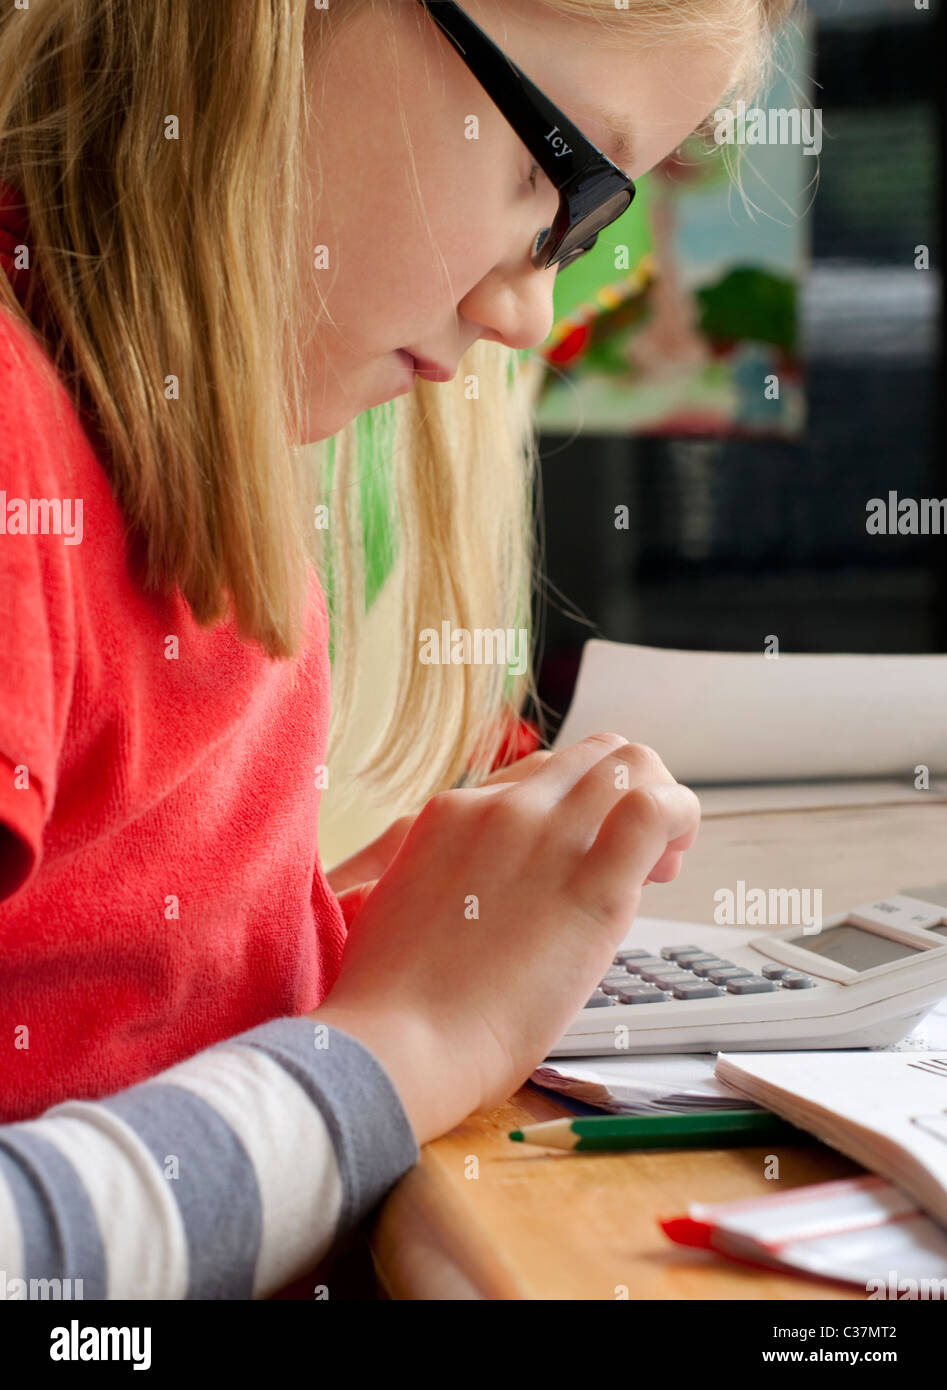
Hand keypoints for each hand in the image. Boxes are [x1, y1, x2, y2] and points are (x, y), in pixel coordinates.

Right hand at [314, 734, 700, 1144]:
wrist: (397, 1044)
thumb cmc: (396, 1004)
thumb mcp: (400, 907)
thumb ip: (443, 881)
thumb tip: (473, 895)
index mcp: (452, 812)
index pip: (540, 774)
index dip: (577, 805)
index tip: (587, 850)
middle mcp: (501, 809)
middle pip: (593, 757)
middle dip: (628, 792)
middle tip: (639, 858)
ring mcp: (544, 837)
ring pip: (631, 764)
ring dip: (662, 800)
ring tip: (661, 863)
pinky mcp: (590, 887)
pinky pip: (655, 810)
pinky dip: (682, 816)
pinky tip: (672, 861)